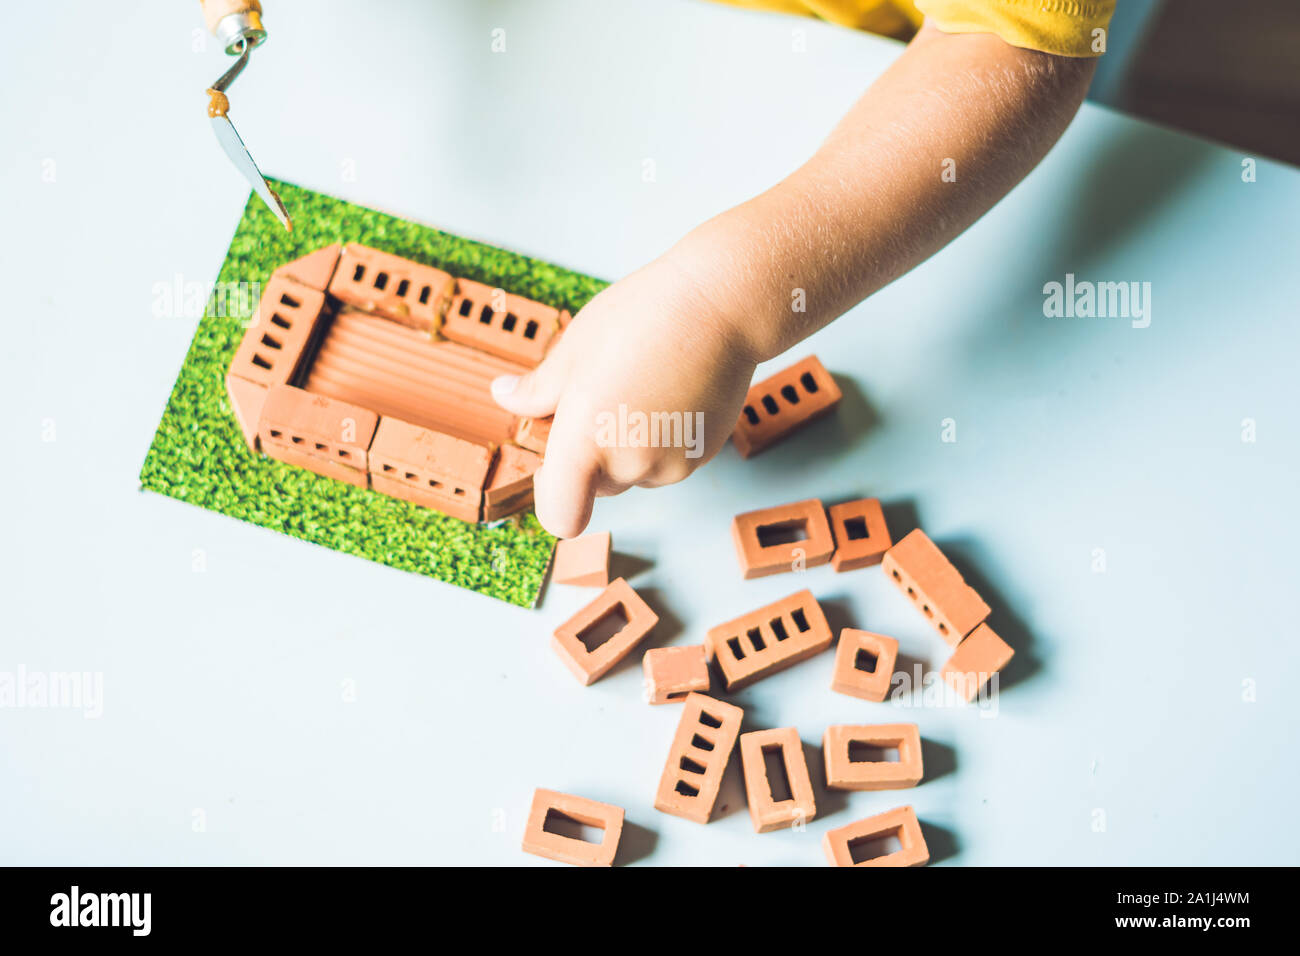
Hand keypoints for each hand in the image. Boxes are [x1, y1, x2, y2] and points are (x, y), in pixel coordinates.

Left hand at [491, 254, 757, 537]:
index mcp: (584, 443)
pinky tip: (670, 392)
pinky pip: (669, 461)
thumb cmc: (641, 319)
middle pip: (598, 488)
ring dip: (630, 446)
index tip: (552, 466)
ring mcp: (671, 464)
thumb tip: (505, 397)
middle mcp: (629, 465)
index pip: (560, 518)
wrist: (717, 305)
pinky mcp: (702, 455)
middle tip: (599, 400)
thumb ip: (536, 390)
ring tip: (641, 387)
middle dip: (592, 457)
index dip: (551, 498)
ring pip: (636, 472)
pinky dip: (663, 439)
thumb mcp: (573, 350)